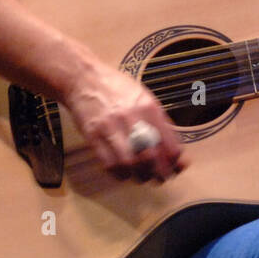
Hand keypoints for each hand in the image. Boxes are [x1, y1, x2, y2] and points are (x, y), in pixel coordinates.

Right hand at [63, 65, 184, 181]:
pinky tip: (124, 173)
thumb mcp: (145, 98)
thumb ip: (160, 122)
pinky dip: (120, 174)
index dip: (174, 162)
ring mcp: (110, 127)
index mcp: (149, 108)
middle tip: (161, 178)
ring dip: (139, 176)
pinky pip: (108, 164)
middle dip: (159, 173)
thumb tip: (174, 150)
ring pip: (129, 163)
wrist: (84, 79)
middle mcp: (131, 118)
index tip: (175, 167)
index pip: (169, 143)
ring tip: (143, 177)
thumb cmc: (117, 89)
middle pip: (150, 156)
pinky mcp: (93, 136)